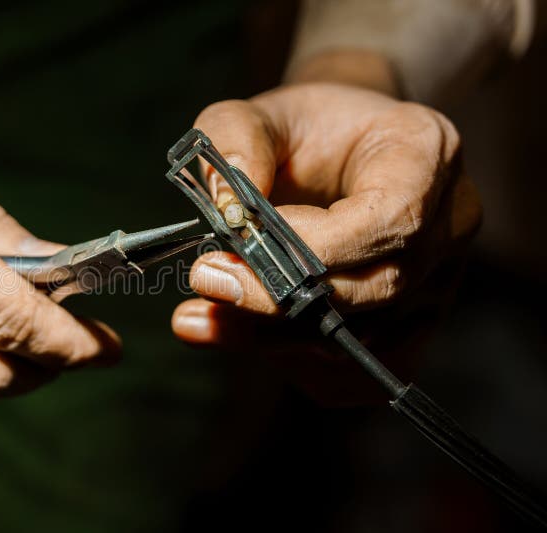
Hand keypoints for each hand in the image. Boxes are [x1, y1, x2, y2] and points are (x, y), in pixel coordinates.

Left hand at [172, 83, 480, 403]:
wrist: (337, 148)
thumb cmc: (302, 127)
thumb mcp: (257, 113)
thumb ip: (232, 141)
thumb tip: (226, 208)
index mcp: (425, 152)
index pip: (389, 219)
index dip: (314, 245)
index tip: (237, 243)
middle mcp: (449, 221)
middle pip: (375, 288)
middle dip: (279, 299)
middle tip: (205, 283)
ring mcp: (439, 278)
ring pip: (360, 337)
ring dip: (274, 336)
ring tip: (204, 315)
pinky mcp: (413, 321)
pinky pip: (357, 367)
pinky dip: (294, 358)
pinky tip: (243, 331)